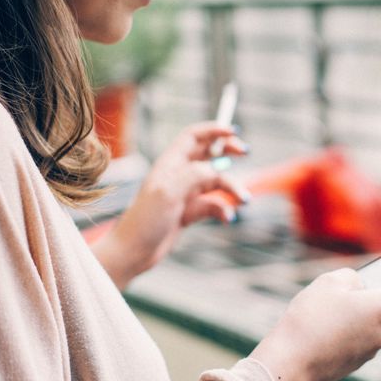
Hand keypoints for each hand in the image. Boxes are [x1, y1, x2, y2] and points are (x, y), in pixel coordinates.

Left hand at [93, 121, 248, 287]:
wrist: (135, 251)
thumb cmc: (145, 219)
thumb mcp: (169, 192)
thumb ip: (194, 175)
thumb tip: (216, 169)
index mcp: (171, 163)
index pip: (194, 136)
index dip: (213, 129)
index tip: (233, 129)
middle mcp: (180, 174)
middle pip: (209, 152)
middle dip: (228, 150)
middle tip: (245, 151)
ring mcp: (186, 193)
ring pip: (217, 181)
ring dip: (232, 187)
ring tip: (244, 200)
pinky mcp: (191, 211)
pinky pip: (215, 204)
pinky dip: (224, 209)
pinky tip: (228, 218)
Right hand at [249, 268, 380, 380]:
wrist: (290, 362)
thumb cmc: (310, 319)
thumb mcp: (330, 282)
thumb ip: (354, 278)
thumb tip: (360, 286)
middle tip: (368, 284)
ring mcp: (374, 349)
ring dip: (371, 312)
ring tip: (341, 305)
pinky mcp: (361, 361)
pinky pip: (368, 337)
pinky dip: (359, 328)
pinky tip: (333, 324)